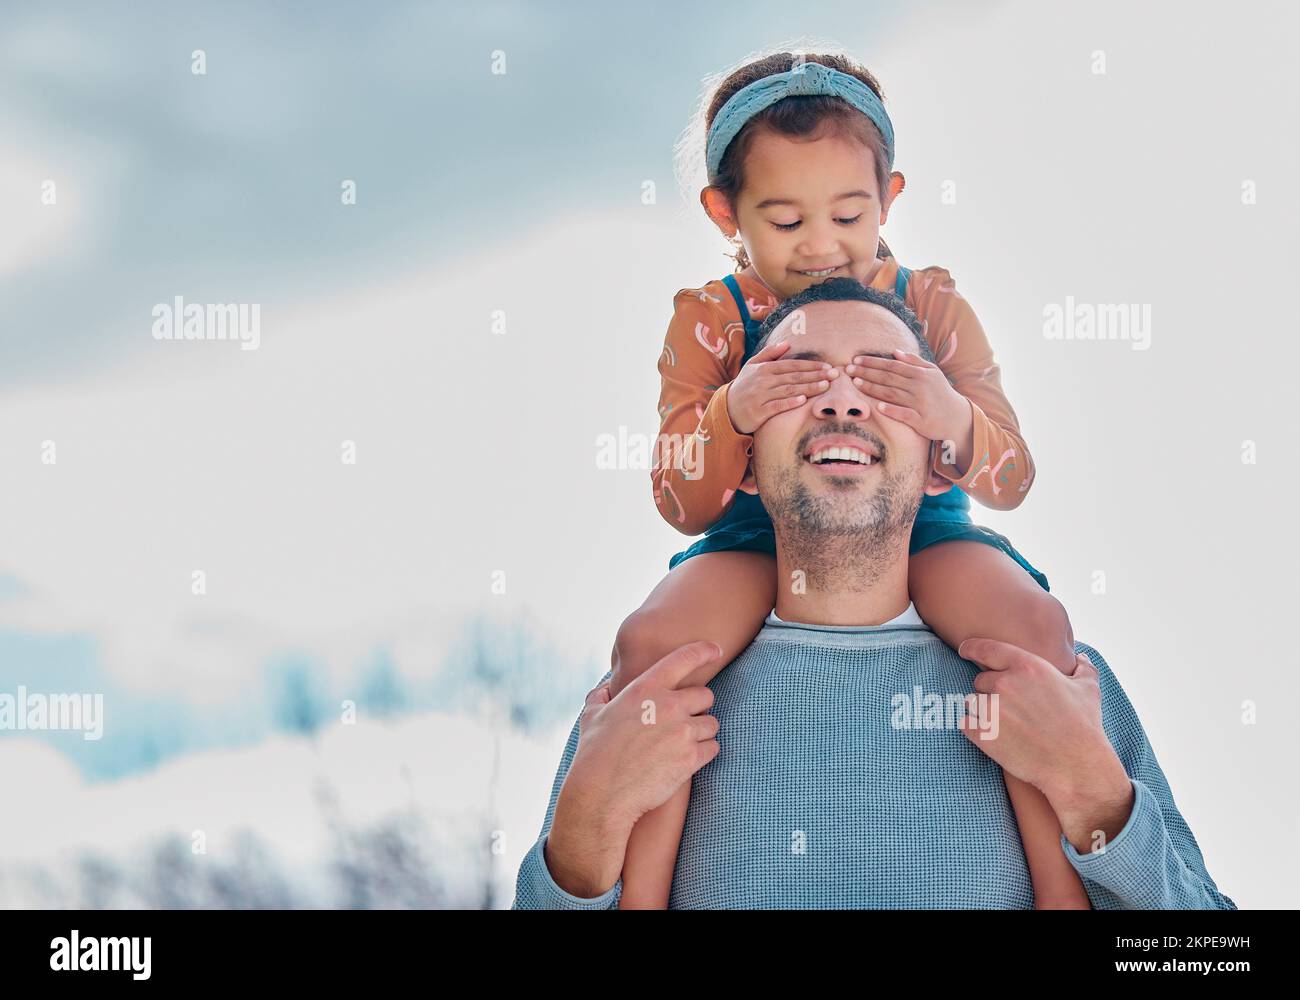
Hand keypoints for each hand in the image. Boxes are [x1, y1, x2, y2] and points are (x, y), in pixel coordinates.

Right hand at [560, 641, 723, 835]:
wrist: (601, 794)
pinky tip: (687, 758)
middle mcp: (668, 705)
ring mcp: (682, 732)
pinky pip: (712, 748)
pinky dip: (704, 752)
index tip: (716, 650)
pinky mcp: (690, 758)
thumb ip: (602, 696)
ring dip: (702, 731)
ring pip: (712, 723)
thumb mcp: (591, 715)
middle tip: (684, 719)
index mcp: (645, 688)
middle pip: (706, 695)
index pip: (685, 658)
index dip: (704, 650)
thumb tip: (606, 689)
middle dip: (698, 706)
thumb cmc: (593, 753)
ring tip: (682, 743)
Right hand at [726, 339, 835, 434]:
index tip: (828, 366)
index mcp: (765, 368)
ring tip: (825, 386)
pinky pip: (777, 406)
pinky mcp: (759, 411)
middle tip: (834, 375)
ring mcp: (761, 396)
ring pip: (789, 390)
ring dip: (808, 388)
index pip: (792, 365)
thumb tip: (787, 343)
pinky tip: (803, 401)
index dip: (811, 365)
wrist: (727, 408)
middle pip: (794, 377)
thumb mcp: (752, 365)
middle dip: (816, 375)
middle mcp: (764, 381)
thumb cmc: (744, 386)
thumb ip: (770, 353)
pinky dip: (790, 403)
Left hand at [845, 349, 969, 441]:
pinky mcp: (921, 420)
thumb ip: (914, 361)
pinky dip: (892, 410)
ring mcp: (920, 403)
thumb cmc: (940, 392)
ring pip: (892, 394)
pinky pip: (904, 414)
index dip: (873, 362)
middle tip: (848, 369)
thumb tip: (894, 352)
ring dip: (873, 388)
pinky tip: (878, 406)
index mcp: (921, 374)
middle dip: (867, 372)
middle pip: (888, 378)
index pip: (892, 365)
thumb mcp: (932, 373)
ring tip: (855, 383)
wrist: (956, 416)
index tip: (856, 360)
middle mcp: (920, 386)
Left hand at [954, 639, 1130, 836]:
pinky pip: (965, 723)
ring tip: (1004, 723)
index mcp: (1026, 666)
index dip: (971, 648)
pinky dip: (974, 728)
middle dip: (990, 690)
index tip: (964, 650)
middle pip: (980, 680)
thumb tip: (1080, 657)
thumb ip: (1082, 668)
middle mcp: (1005, 684)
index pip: (985, 648)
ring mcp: (991, 709)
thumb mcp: (1089, 689)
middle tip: (1010, 706)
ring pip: (972, 702)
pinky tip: (991, 735)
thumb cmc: (1085, 726)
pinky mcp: (982, 734)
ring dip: (982, 710)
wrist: (1076, 766)